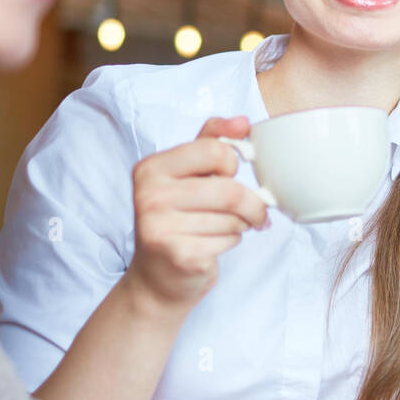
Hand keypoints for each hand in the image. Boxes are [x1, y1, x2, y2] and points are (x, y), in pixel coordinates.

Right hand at [123, 116, 270, 314]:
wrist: (157, 279)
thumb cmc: (178, 220)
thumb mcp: (187, 175)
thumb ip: (211, 141)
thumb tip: (243, 121)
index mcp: (151, 168)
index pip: (215, 150)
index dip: (232, 165)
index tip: (229, 175)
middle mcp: (149, 195)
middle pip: (230, 189)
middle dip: (250, 204)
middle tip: (250, 212)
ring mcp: (160, 227)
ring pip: (233, 217)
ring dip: (240, 225)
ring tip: (221, 229)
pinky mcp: (179, 255)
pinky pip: (229, 240)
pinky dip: (230, 243)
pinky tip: (212, 246)